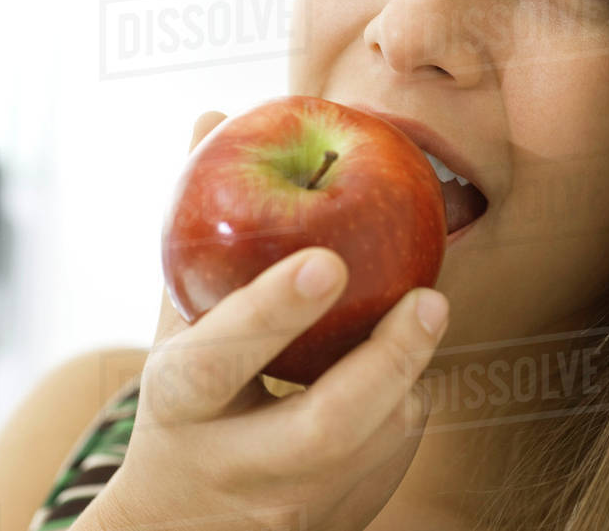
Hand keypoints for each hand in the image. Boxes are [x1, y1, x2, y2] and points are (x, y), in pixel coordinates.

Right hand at [77, 111, 449, 530]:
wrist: (178, 526)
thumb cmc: (187, 399)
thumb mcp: (175, 322)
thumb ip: (198, 227)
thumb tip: (211, 117)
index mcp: (180, 403)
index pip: (219, 360)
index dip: (271, 311)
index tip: (327, 259)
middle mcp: (233, 465)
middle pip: (323, 428)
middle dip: (387, 361)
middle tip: (433, 300)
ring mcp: (288, 507)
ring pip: (374, 449)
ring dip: (408, 378)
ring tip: (423, 320)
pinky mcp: (333, 524)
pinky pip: (392, 462)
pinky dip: (407, 407)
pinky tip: (404, 370)